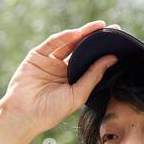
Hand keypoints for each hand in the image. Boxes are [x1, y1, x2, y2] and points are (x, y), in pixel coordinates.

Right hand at [0, 20, 119, 138]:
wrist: (24, 116)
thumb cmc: (51, 111)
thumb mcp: (78, 94)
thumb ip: (94, 75)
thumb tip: (112, 59)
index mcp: (71, 80)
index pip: (90, 61)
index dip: (103, 52)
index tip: (119, 42)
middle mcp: (60, 69)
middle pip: (81, 49)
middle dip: (95, 38)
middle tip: (112, 29)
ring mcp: (48, 62)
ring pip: (68, 43)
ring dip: (82, 34)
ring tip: (99, 27)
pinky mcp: (36, 56)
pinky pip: (51, 43)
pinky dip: (64, 37)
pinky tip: (77, 33)